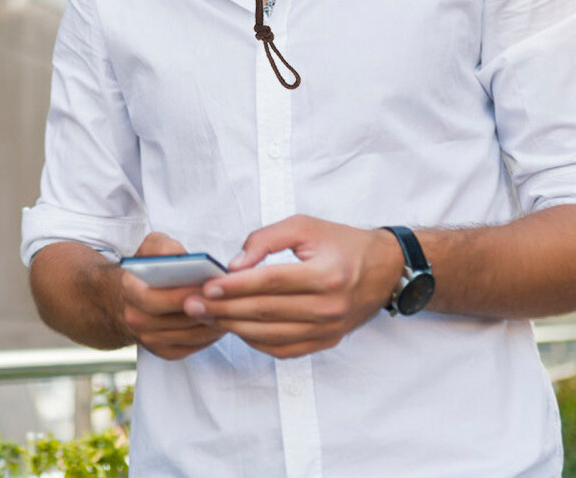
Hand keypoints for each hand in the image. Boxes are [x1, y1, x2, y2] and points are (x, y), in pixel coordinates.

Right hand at [118, 232, 223, 360]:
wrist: (125, 299)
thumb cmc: (145, 269)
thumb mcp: (150, 247)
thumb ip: (164, 247)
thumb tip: (185, 257)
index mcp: (130, 291)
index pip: (155, 299)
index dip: (183, 294)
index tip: (208, 284)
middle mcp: (136, 320)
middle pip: (177, 320)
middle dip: (205, 309)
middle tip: (229, 298)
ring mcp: (149, 340)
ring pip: (189, 335)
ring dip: (213, 323)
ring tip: (233, 308)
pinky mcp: (164, 352)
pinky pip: (192, 346)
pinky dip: (210, 335)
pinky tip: (223, 320)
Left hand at [183, 215, 403, 359]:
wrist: (383, 269)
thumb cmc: (341, 242)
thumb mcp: (304, 225)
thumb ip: (266, 240)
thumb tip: (234, 265)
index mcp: (327, 274)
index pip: (271, 282)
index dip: (236, 285)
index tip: (207, 286)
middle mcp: (329, 306)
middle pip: (266, 312)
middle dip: (224, 309)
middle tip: (192, 304)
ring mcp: (328, 329)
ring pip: (270, 335)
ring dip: (233, 327)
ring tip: (206, 316)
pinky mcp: (325, 342)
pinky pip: (282, 349)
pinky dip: (255, 340)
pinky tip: (235, 327)